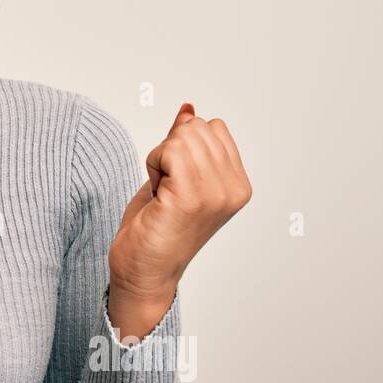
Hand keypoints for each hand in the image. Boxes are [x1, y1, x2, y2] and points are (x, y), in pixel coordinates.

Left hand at [108, 102, 251, 305]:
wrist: (143, 272)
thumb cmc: (155, 228)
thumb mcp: (173, 176)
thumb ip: (184, 144)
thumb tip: (188, 110)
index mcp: (239, 184)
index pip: (213, 128)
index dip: (183, 146)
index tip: (177, 181)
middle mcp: (234, 188)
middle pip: (196, 128)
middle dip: (170, 150)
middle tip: (166, 189)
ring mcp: (216, 193)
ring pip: (181, 136)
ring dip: (159, 160)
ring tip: (162, 194)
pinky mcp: (190, 196)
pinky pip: (167, 150)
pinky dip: (153, 165)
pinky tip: (156, 195)